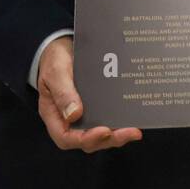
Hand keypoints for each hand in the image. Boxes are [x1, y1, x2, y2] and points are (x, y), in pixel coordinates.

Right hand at [36, 36, 142, 152]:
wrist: (62, 47)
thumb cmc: (54, 61)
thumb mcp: (56, 72)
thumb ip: (63, 92)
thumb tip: (74, 115)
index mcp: (54, 115)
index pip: (66, 137)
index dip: (86, 139)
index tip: (104, 131)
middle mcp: (69, 120)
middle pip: (88, 140)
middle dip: (110, 139)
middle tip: (131, 132)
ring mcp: (85, 116)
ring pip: (101, 134)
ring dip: (118, 135)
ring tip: (135, 130)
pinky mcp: (97, 108)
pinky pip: (108, 119)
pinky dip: (121, 121)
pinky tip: (134, 117)